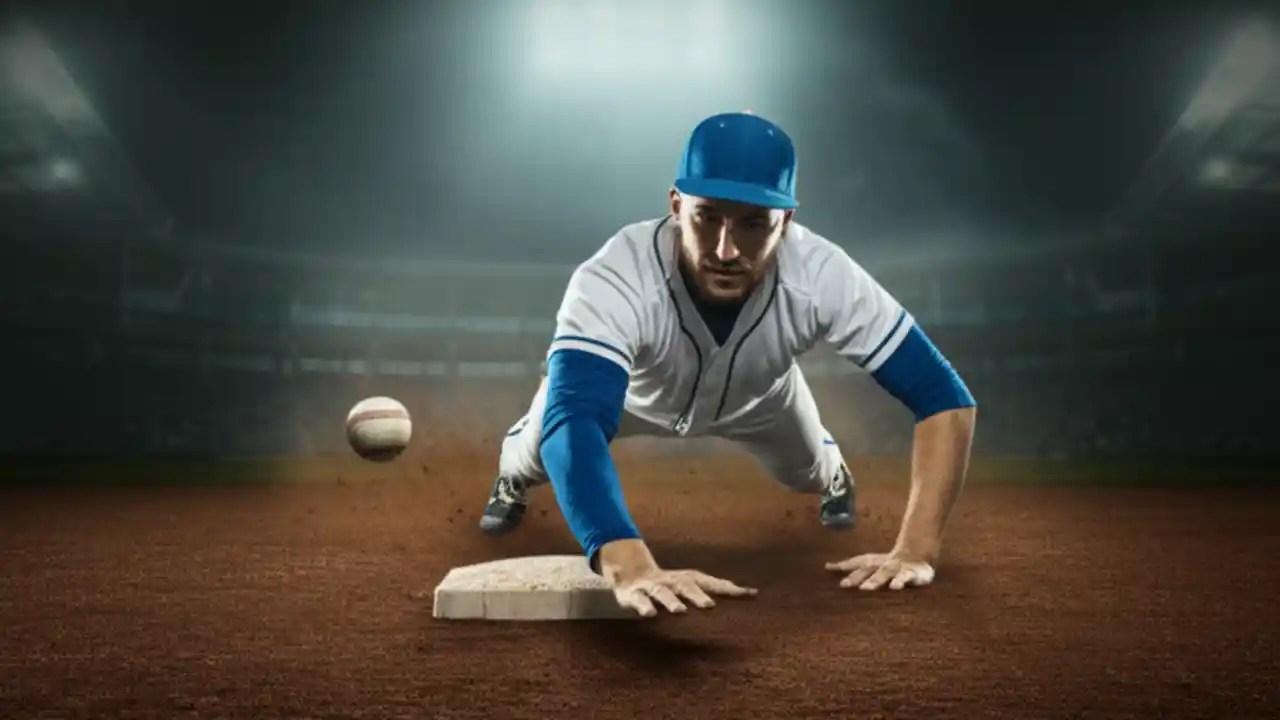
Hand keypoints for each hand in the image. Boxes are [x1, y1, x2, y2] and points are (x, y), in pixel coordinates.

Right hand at [599, 538, 755, 616]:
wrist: (629, 574)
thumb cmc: (670, 584)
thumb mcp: (693, 584)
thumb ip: (720, 588)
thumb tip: (754, 593)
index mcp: (687, 579)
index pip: (711, 583)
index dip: (729, 589)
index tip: (750, 594)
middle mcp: (672, 581)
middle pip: (686, 586)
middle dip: (697, 595)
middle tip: (710, 606)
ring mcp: (652, 587)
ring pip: (662, 593)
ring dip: (670, 601)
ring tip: (680, 611)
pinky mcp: (633, 595)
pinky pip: (639, 601)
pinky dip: (644, 606)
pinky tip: (650, 615)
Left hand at [825, 552, 935, 590]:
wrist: (918, 555)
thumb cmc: (889, 564)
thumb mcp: (872, 564)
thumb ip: (853, 568)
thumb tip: (826, 567)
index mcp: (872, 562)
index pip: (855, 563)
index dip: (842, 565)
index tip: (828, 567)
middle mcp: (882, 564)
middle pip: (867, 569)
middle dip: (855, 577)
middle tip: (843, 585)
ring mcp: (897, 568)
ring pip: (885, 572)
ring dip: (875, 580)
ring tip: (865, 588)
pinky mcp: (911, 574)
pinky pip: (905, 577)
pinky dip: (900, 581)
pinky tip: (894, 587)